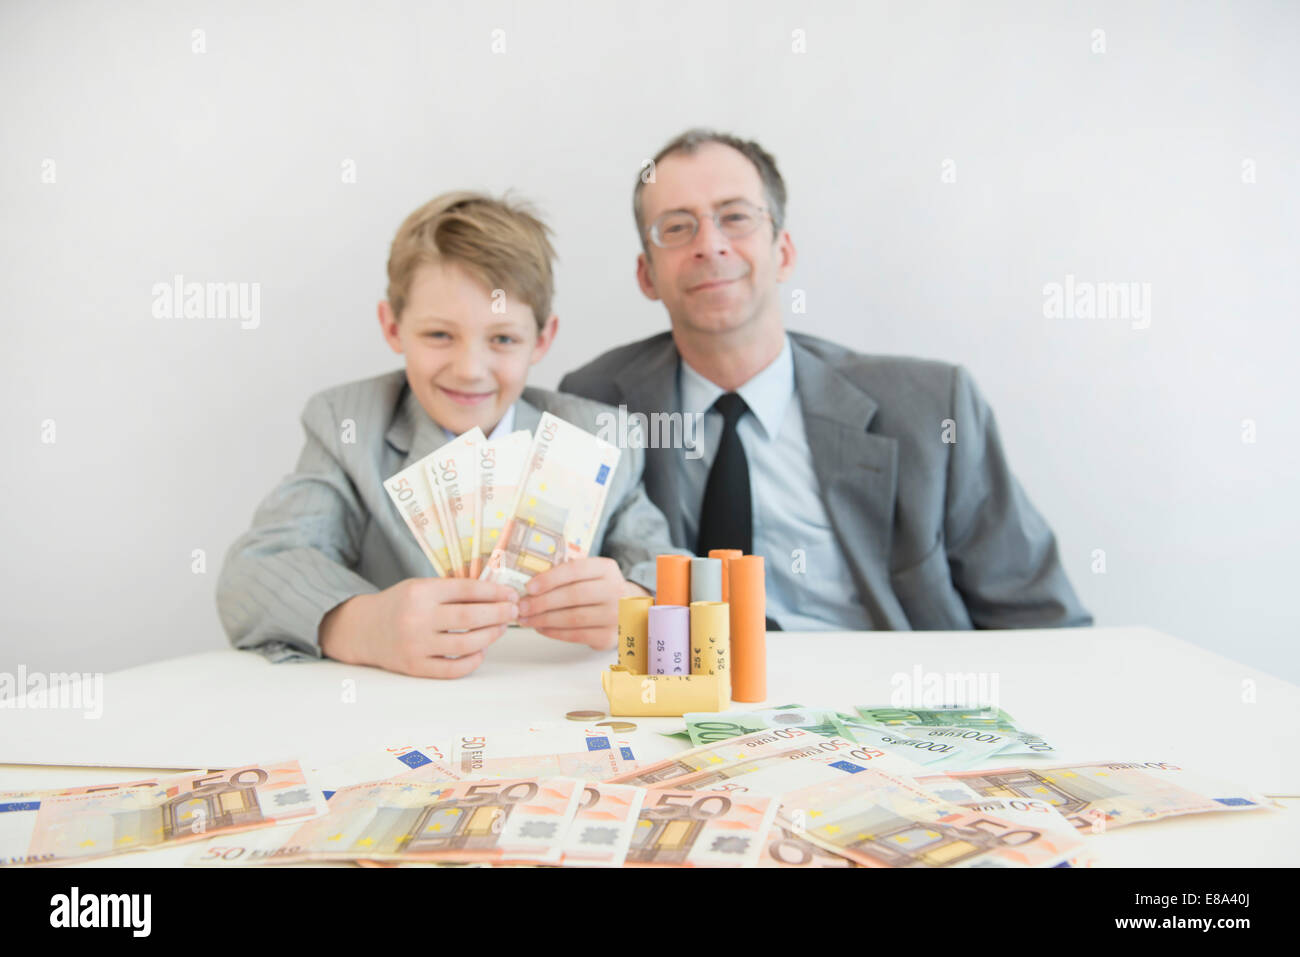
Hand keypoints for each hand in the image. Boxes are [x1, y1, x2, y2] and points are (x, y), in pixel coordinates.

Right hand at [325, 578, 517, 677]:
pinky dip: (473, 660)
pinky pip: (452, 669)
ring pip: (466, 645)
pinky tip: (482, 649)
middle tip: (514, 611)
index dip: (494, 592)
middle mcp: (417, 619)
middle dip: (499, 614)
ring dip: (491, 636)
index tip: (512, 594)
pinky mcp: (414, 667)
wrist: (362, 629)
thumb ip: (451, 590)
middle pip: (470, 618)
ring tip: (501, 628)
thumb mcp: (420, 587)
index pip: (466, 589)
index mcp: (420, 592)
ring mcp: (415, 646)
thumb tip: (495, 593)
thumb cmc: (399, 605)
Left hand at [516, 557, 648, 650]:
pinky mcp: (609, 636)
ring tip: (526, 619)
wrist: (625, 608)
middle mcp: (616, 590)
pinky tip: (541, 628)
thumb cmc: (597, 588)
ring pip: (573, 618)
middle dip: (542, 602)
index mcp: (606, 568)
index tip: (529, 587)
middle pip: (574, 595)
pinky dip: (555, 633)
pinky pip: (577, 635)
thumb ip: (565, 574)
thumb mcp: (588, 573)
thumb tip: (530, 585)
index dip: (550, 579)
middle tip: (521, 606)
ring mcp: (615, 615)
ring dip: (544, 619)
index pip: (575, 570)